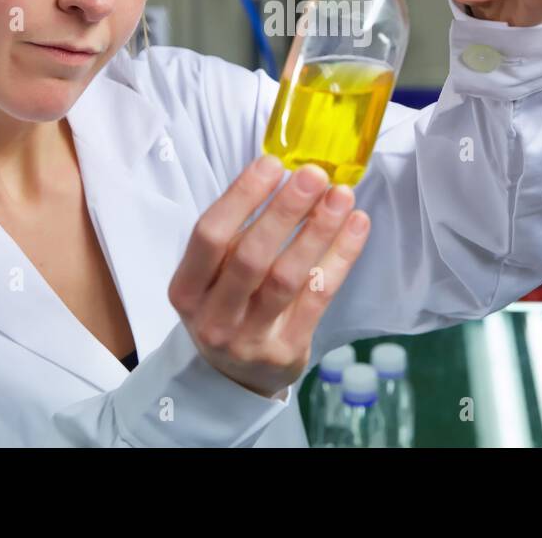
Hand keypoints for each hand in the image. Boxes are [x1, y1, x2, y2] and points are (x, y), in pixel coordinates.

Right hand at [167, 155, 369, 399]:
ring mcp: (249, 338)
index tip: (273, 164)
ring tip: (341, 195)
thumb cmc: (227, 307)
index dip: (241, 196)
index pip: (210, 235)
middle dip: (285, 210)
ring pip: (287, 277)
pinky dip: (340, 257)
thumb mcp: (212, 276)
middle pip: (250, 256)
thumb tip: (288, 175)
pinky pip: (318, 297)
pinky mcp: (286, 350)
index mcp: (186, 289)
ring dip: (318, 231)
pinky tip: (355, 226)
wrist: (233, 377)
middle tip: (314, 175)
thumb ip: (239, 234)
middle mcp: (213, 316)